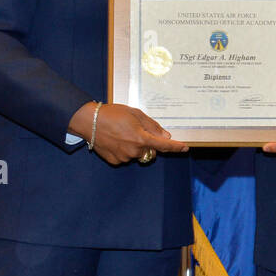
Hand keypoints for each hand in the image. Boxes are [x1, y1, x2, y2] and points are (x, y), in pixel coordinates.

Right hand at [68, 101, 186, 165]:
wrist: (90, 121)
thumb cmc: (113, 114)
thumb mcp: (135, 114)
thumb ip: (152, 126)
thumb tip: (165, 136)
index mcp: (141, 138)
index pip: (164, 145)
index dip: (176, 147)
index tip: (185, 148)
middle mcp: (134, 150)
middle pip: (150, 150)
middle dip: (148, 143)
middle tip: (136, 130)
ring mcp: (124, 157)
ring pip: (137, 154)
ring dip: (135, 146)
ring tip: (122, 133)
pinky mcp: (115, 161)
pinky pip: (126, 157)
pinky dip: (124, 150)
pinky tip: (115, 140)